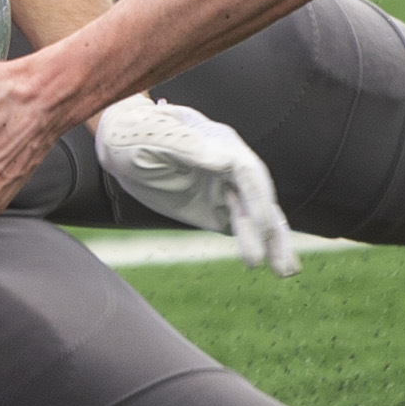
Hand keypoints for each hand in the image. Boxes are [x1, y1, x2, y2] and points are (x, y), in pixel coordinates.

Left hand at [94, 94, 299, 276]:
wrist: (119, 144)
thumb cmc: (136, 133)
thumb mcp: (155, 138)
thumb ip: (188, 147)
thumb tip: (226, 160)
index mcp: (218, 142)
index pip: (246, 170)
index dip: (256, 197)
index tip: (260, 224)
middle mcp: (229, 164)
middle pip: (259, 195)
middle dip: (269, 227)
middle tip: (273, 259)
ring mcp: (224, 187)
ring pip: (257, 214)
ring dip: (272, 241)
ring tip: (285, 272)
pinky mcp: (216, 207)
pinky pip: (242, 227)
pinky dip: (258, 243)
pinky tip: (275, 264)